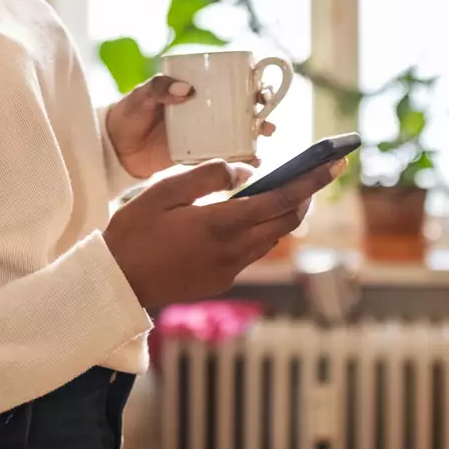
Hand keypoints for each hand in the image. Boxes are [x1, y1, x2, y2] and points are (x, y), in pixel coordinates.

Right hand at [104, 156, 345, 308]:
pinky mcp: (220, 281)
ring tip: (289, 191)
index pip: (279, 199)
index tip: (332, 164)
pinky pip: (251, 251)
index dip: (310, 180)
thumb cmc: (133, 232)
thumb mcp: (163, 191)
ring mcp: (228, 270)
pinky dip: (261, 231)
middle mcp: (232, 250)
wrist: (115, 284)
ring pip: (271, 238)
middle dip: (306, 196)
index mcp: (220, 224)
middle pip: (285, 221)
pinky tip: (250, 217)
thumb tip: (245, 172)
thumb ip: (207, 176)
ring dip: (284, 214)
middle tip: (318, 173)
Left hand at [105, 74, 277, 179]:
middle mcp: (205, 112)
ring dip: (256, 138)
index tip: (263, 92)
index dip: (253, 86)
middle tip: (267, 123)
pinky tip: (252, 164)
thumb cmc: (128, 113)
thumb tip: (186, 89)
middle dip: (262, 115)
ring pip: (238, 134)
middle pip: (242, 110)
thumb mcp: (141, 95)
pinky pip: (224, 157)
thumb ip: (159, 88)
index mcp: (196, 90)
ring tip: (263, 144)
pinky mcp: (197, 156)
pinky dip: (240, 160)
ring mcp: (203, 135)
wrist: (113, 147)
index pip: (231, 84)